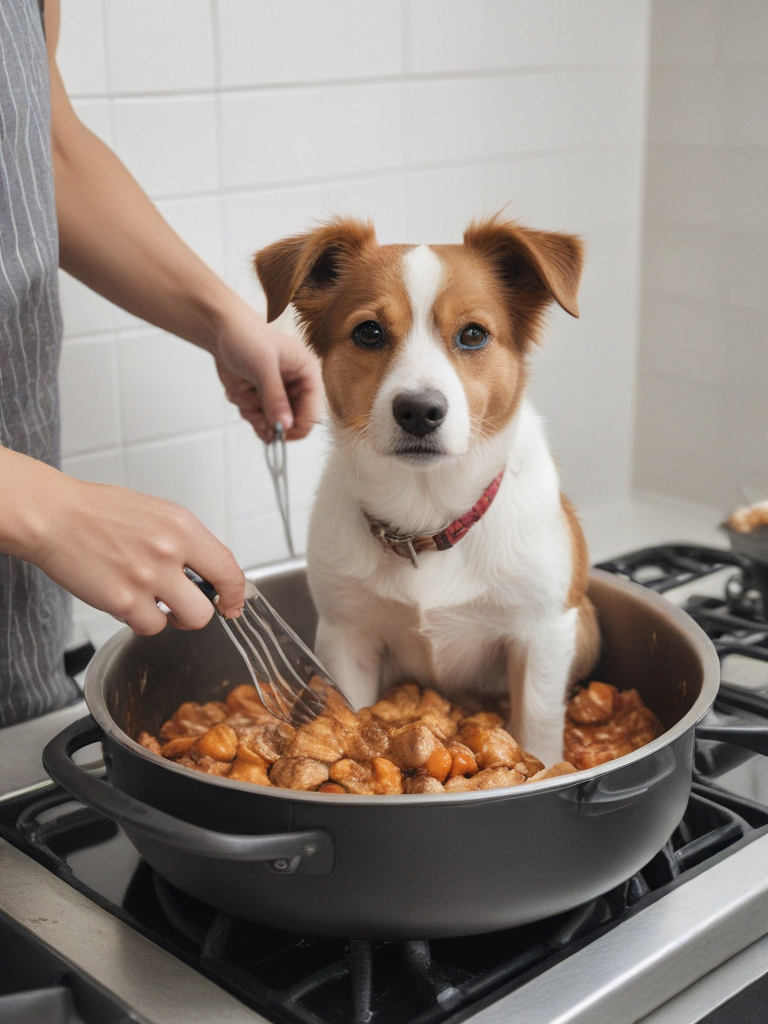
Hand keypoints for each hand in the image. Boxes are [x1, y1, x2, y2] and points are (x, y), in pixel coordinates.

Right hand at [32, 474, 245, 633]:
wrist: (54, 516)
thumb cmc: (101, 513)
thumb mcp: (158, 513)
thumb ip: (186, 541)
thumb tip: (210, 571)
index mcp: (183, 527)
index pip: (228, 569)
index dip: (236, 594)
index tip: (233, 603)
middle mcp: (169, 553)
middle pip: (209, 608)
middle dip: (200, 611)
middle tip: (183, 604)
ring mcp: (146, 579)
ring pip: (184, 621)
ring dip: (172, 618)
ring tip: (153, 601)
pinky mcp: (121, 601)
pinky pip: (149, 627)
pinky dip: (141, 620)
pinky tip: (127, 599)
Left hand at [214, 302, 322, 441]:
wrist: (220, 330)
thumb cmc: (246, 335)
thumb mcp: (263, 367)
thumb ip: (275, 399)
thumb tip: (285, 425)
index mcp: (307, 374)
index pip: (313, 413)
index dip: (297, 427)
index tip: (278, 432)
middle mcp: (296, 388)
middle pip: (292, 424)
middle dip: (271, 422)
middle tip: (254, 416)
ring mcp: (278, 396)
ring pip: (273, 425)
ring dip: (255, 415)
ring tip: (243, 396)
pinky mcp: (262, 400)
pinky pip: (258, 421)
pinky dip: (246, 411)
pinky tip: (239, 392)